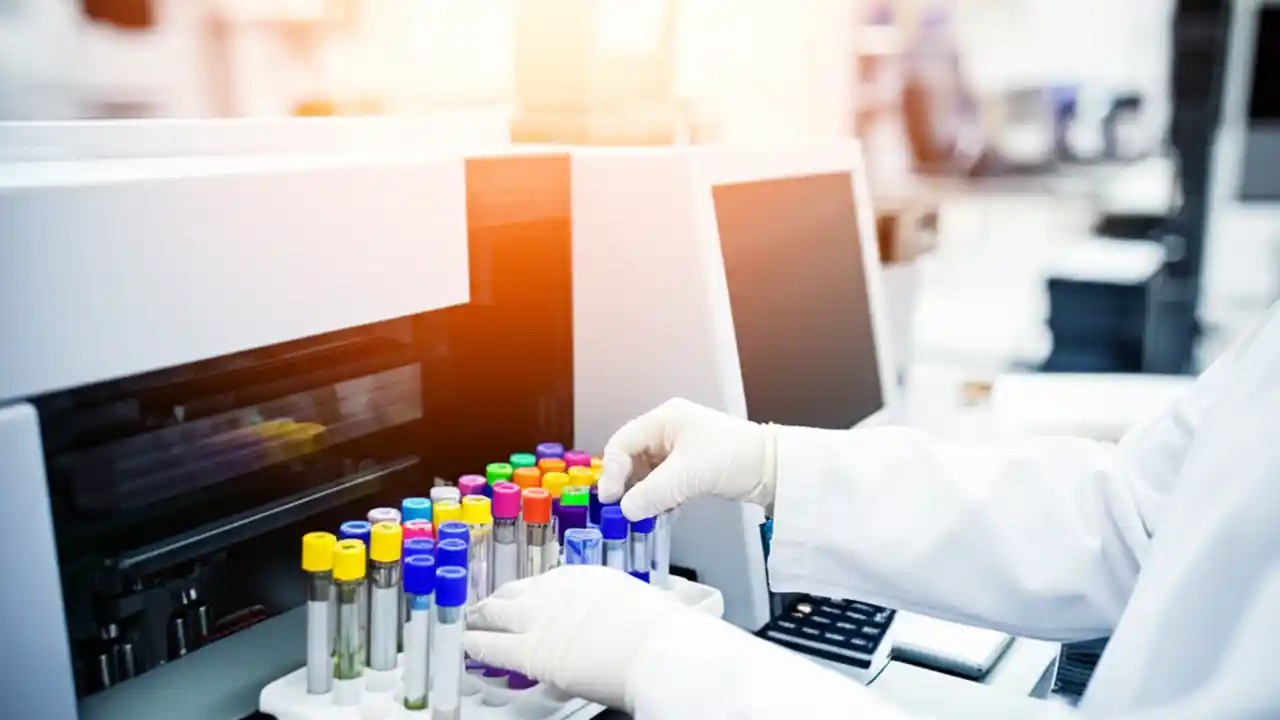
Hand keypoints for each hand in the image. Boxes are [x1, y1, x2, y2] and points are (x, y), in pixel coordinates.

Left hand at [463, 565, 699, 709]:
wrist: (663, 651)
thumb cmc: (664, 634)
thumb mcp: (635, 605)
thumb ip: (610, 611)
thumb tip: (605, 627)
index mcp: (585, 575)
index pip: (544, 582)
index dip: (529, 594)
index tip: (523, 600)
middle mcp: (557, 588)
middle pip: (515, 591)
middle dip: (499, 602)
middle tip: (486, 608)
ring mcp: (540, 617)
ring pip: (496, 613)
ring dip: (480, 619)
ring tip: (470, 623)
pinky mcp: (531, 651)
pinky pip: (492, 646)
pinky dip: (475, 644)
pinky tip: (466, 646)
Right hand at [598, 398, 776, 519]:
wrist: (773, 469)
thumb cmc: (736, 456)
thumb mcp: (688, 474)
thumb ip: (652, 493)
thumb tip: (626, 510)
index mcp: (664, 419)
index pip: (622, 442)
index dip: (611, 471)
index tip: (610, 499)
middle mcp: (668, 431)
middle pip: (631, 459)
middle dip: (627, 485)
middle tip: (624, 510)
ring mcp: (679, 450)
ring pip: (646, 474)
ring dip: (644, 495)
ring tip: (646, 514)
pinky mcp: (690, 468)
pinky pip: (662, 484)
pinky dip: (659, 498)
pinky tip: (664, 512)